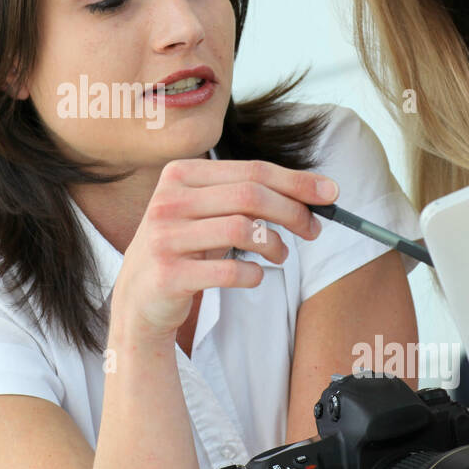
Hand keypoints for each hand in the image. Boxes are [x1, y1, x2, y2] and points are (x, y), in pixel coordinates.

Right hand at [110, 158, 338, 340]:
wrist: (138, 299)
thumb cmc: (185, 248)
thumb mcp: (205, 212)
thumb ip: (245, 195)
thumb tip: (315, 191)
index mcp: (180, 175)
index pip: (251, 170)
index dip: (296, 181)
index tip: (330, 194)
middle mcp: (168, 201)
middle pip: (250, 195)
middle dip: (293, 212)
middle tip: (313, 229)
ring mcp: (165, 238)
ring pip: (242, 230)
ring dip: (274, 245)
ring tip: (280, 255)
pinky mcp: (169, 274)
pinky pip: (229, 271)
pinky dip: (253, 275)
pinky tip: (253, 277)